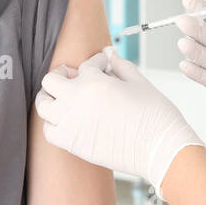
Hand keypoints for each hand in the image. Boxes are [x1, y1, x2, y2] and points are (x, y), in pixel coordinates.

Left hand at [35, 47, 205, 199]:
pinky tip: (66, 120)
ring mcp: (73, 124)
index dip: (97, 63)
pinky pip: (49, 131)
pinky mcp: (74, 144)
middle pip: (51, 81)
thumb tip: (110, 55)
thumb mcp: (140, 82)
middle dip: (62, 75)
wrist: (161, 149)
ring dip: (50, 97)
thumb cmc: (156, 116)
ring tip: (62, 97)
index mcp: (96, 83)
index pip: (86, 65)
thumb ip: (120, 66)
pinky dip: (52, 123)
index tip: (104, 67)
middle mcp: (78, 102)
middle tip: (73, 76)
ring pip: (43, 105)